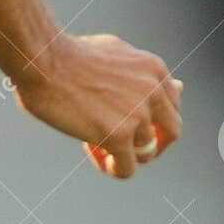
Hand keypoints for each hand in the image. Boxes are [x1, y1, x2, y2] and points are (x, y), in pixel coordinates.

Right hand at [16, 32, 182, 179]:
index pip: (172, 106)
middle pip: (171, 133)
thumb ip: (145, 75)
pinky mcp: (119, 135)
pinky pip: (126, 169)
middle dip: (150, 146)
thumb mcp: (117, 54)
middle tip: (125, 149)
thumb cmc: (69, 55)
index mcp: (154, 69)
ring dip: (119, 155)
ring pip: (144, 154)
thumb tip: (180, 87)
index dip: (152, 120)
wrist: (43, 59)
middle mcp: (153, 91)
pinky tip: (93, 152)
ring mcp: (138, 114)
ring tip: (93, 143)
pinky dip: (112, 169)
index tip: (126, 121)